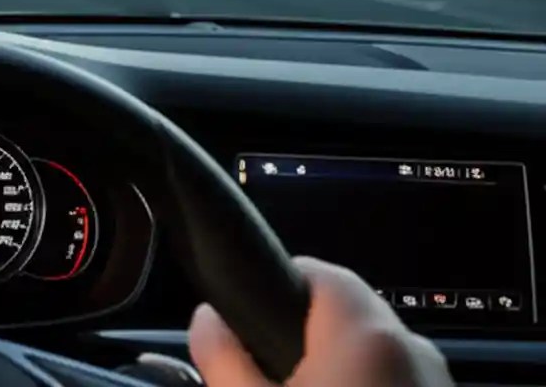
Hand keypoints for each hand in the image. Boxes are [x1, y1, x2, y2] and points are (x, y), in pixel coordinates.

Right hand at [189, 257, 452, 386]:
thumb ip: (222, 355)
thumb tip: (208, 319)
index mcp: (366, 333)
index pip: (319, 272)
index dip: (275, 287)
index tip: (247, 317)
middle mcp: (415, 348)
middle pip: (347, 316)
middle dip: (305, 337)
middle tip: (267, 371)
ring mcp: (440, 384)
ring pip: (374, 357)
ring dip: (339, 370)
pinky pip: (396, 384)